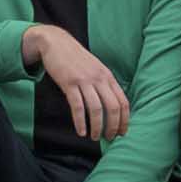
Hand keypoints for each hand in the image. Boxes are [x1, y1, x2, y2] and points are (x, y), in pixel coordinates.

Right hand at [29, 26, 129, 140]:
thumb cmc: (75, 58)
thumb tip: (112, 106)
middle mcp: (99, 78)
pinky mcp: (69, 82)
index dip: (124, 120)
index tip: (122, 132)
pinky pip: (77, 106)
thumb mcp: (95, 68)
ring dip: (97, 127)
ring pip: (96, 109)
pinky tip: (80, 131)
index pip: (123, 102)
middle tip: (109, 138)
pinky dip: (80, 121)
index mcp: (108, 76)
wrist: (56, 42)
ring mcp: (84, 80)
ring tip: (94, 137)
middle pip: (112, 107)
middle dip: (113, 126)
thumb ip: (104, 84)